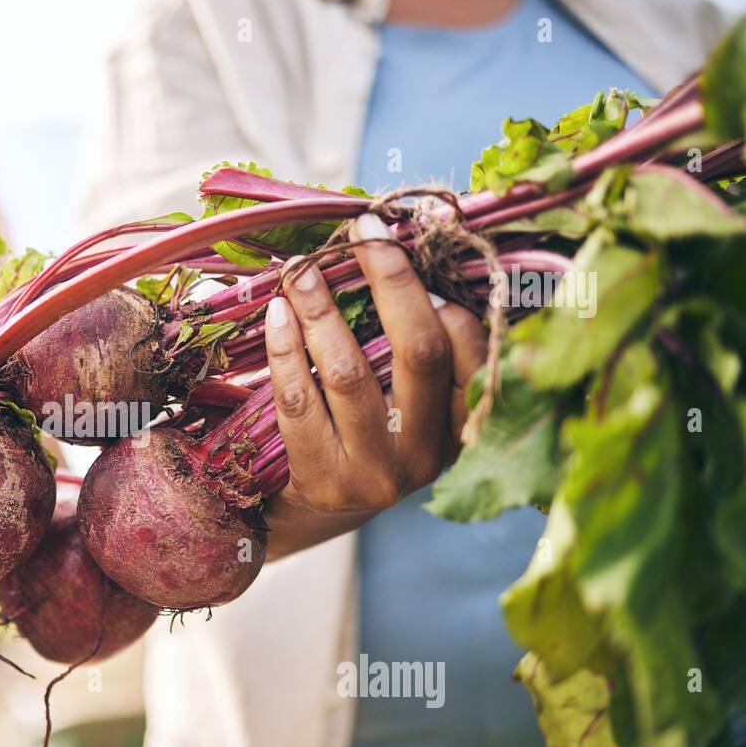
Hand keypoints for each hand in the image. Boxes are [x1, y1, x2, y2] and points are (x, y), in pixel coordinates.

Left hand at [262, 212, 487, 552]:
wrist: (321, 512)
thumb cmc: (368, 435)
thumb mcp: (409, 402)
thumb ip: (415, 346)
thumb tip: (398, 248)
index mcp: (463, 425)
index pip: (470, 351)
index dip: (438, 295)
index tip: (399, 246)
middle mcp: (427, 451)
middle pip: (418, 352)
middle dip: (390, 281)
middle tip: (362, 233)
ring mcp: (375, 471)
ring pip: (349, 373)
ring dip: (322, 310)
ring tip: (300, 269)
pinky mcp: (323, 480)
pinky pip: (298, 402)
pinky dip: (285, 351)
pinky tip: (276, 315)